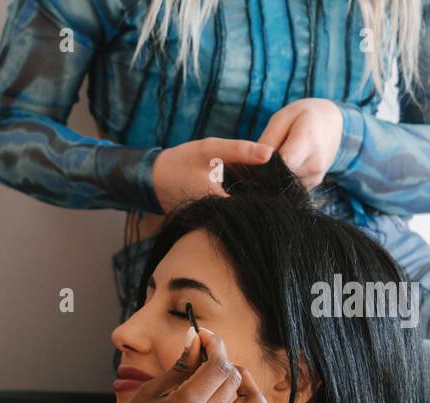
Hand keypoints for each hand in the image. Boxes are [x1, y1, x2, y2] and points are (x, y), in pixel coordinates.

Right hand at [95, 327, 267, 402]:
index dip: (215, 346)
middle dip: (223, 360)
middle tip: (205, 357)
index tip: (204, 338)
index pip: (218, 367)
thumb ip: (180, 367)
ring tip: (224, 380)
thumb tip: (196, 340)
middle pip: (234, 379)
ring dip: (245, 384)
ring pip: (255, 402)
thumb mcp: (150, 392)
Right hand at [151, 137, 273, 212]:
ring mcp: (212, 225)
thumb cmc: (180, 163)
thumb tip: (270, 152)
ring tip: (262, 180)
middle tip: (274, 175)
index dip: (270, 188)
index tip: (279, 175)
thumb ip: (240, 150)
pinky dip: (239, 200)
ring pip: (241, 212)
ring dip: (252, 197)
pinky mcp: (210, 223)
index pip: (258, 203)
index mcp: (221, 206)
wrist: (150, 180)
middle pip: (251, 210)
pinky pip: (230, 213)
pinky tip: (244, 186)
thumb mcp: (209, 150)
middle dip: (263, 194)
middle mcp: (217, 221)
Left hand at [257, 98, 343, 188]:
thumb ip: (267, 141)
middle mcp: (316, 163)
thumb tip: (253, 164)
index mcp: (308, 140)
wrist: (331, 123)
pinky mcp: (313, 185)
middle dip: (266, 169)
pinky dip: (282, 178)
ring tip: (277, 157)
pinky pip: (289, 186)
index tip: (254, 158)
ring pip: (282, 183)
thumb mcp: (282, 118)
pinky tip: (283, 164)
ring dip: (274, 175)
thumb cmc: (302, 117)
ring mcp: (315, 177)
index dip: (263, 163)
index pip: (281, 162)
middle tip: (263, 155)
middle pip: (279, 175)